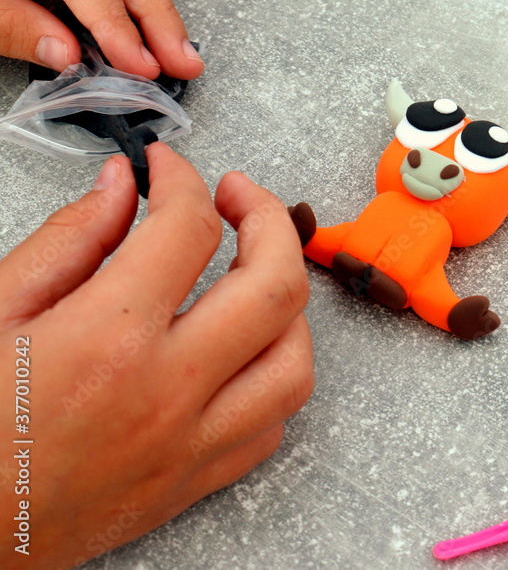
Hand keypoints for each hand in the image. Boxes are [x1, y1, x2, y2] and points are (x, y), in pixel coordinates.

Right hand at [0, 144, 312, 566]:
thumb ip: (67, 242)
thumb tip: (121, 187)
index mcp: (108, 340)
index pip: (189, 228)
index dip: (182, 179)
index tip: (166, 169)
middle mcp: (167, 392)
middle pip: (276, 285)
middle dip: (270, 220)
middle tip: (240, 197)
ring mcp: (189, 444)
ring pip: (295, 362)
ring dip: (288, 305)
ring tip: (255, 274)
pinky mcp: (193, 483)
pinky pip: (272, 426)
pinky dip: (272, 378)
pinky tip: (244, 353)